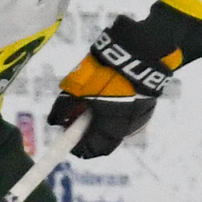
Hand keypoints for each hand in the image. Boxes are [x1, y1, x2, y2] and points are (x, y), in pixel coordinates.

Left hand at [48, 22, 169, 157]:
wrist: (140, 51)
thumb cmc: (106, 70)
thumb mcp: (77, 88)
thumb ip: (64, 108)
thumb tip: (54, 121)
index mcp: (111, 127)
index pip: (91, 150)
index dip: (76, 147)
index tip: (65, 138)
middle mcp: (128, 128)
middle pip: (103, 141)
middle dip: (87, 133)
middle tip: (75, 118)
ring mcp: (140, 118)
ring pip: (115, 128)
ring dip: (101, 122)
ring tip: (91, 103)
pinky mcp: (147, 106)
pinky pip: (126, 117)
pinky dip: (114, 113)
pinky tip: (107, 96)